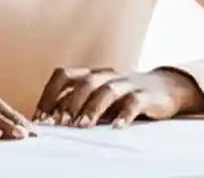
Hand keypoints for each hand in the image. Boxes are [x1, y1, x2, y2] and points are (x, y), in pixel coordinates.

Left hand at [33, 67, 203, 127]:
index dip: (49, 95)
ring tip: (82, 126)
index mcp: (91, 74)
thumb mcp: (97, 97)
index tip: (40, 117)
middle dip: (69, 104)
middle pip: (84, 82)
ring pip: (107, 90)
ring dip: (92, 108)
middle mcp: (107, 75)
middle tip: (59, 125)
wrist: (164, 88)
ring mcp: (127, 83)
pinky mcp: (146, 95)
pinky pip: (133, 102)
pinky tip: (116, 128)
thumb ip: (76, 105)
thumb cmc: (122, 97)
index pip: (64, 76)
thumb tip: (45, 120)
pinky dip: (124, 115)